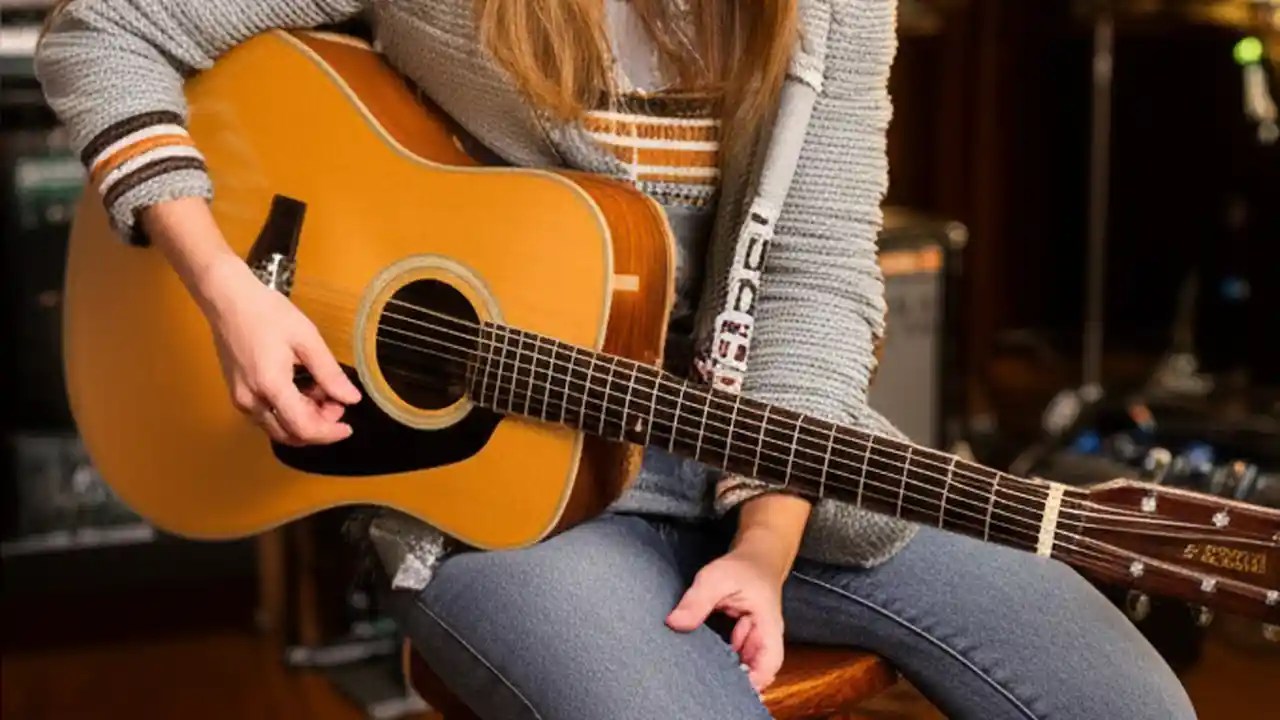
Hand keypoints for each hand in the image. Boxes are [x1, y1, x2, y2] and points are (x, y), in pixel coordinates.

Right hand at [198, 255, 361, 444]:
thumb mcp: (307, 339)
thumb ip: (329, 373)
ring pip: (278, 427)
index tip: (348, 427)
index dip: (329, 434)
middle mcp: (251, 401)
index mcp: (270, 386)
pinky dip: (288, 411)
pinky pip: (267, 415)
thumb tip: (351, 398)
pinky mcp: (237, 393)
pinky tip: (303, 389)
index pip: (304, 428)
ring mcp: (240, 399)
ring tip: (322, 392)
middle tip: (337, 403)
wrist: (227, 299)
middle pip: (289, 434)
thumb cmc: (267, 313)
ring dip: (304, 419)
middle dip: (318, 427)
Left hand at [666, 547, 786, 691]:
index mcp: (767, 625)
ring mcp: (753, 640)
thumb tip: (674, 623)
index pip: (769, 663)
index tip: (727, 685)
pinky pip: (734, 657)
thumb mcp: (716, 578)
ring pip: (744, 667)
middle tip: (703, 685)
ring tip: (698, 677)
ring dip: (725, 672)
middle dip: (734, 682)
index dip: (753, 680)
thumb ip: (697, 600)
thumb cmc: (741, 567)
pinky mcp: (741, 639)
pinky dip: (720, 662)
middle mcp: (764, 638)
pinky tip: (701, 662)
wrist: (755, 558)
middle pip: (756, 672)